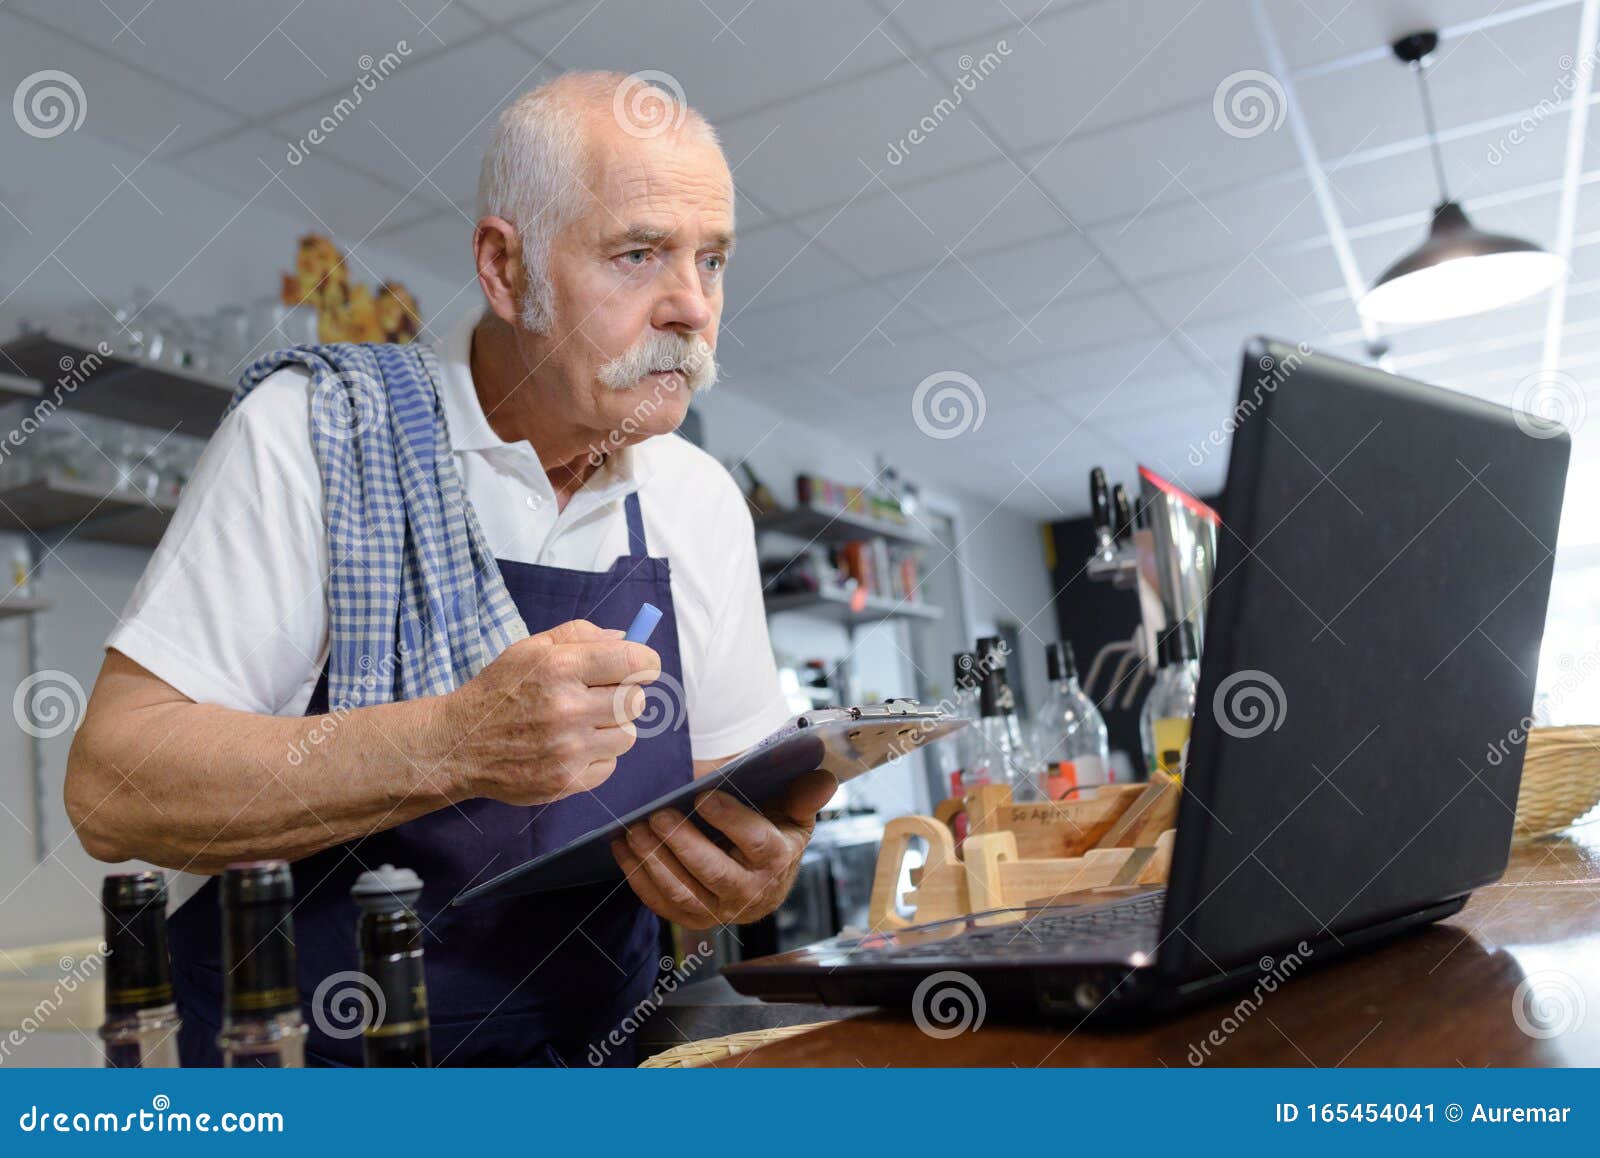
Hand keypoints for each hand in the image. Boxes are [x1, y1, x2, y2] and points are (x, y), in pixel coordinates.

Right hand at [446, 619, 659, 805]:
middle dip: (624, 695)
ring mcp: (567, 749)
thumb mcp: (531, 649)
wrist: (460, 744)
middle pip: (636, 700)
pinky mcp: (566, 781)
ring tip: (582, 724)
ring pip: (628, 735)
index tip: (641, 666)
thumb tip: (627, 637)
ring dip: (611, 728)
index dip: (645, 662)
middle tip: (601, 696)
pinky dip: (597, 757)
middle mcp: (567, 708)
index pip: (634, 662)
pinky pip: (610, 765)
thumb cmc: (499, 691)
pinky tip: (571, 748)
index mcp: (560, 667)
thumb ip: (580, 635)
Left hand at [610, 770, 837, 928]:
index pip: (753, 841)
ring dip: (653, 861)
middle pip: (712, 871)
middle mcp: (748, 892)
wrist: (765, 883)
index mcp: (775, 859)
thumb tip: (823, 778)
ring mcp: (718, 910)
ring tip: (634, 829)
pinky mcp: (692, 919)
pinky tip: (622, 848)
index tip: (701, 794)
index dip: (728, 819)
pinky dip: (637, 877)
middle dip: (681, 842)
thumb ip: (804, 795)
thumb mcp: (794, 815)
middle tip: (657, 814)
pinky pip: (661, 903)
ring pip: (683, 891)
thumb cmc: (775, 836)